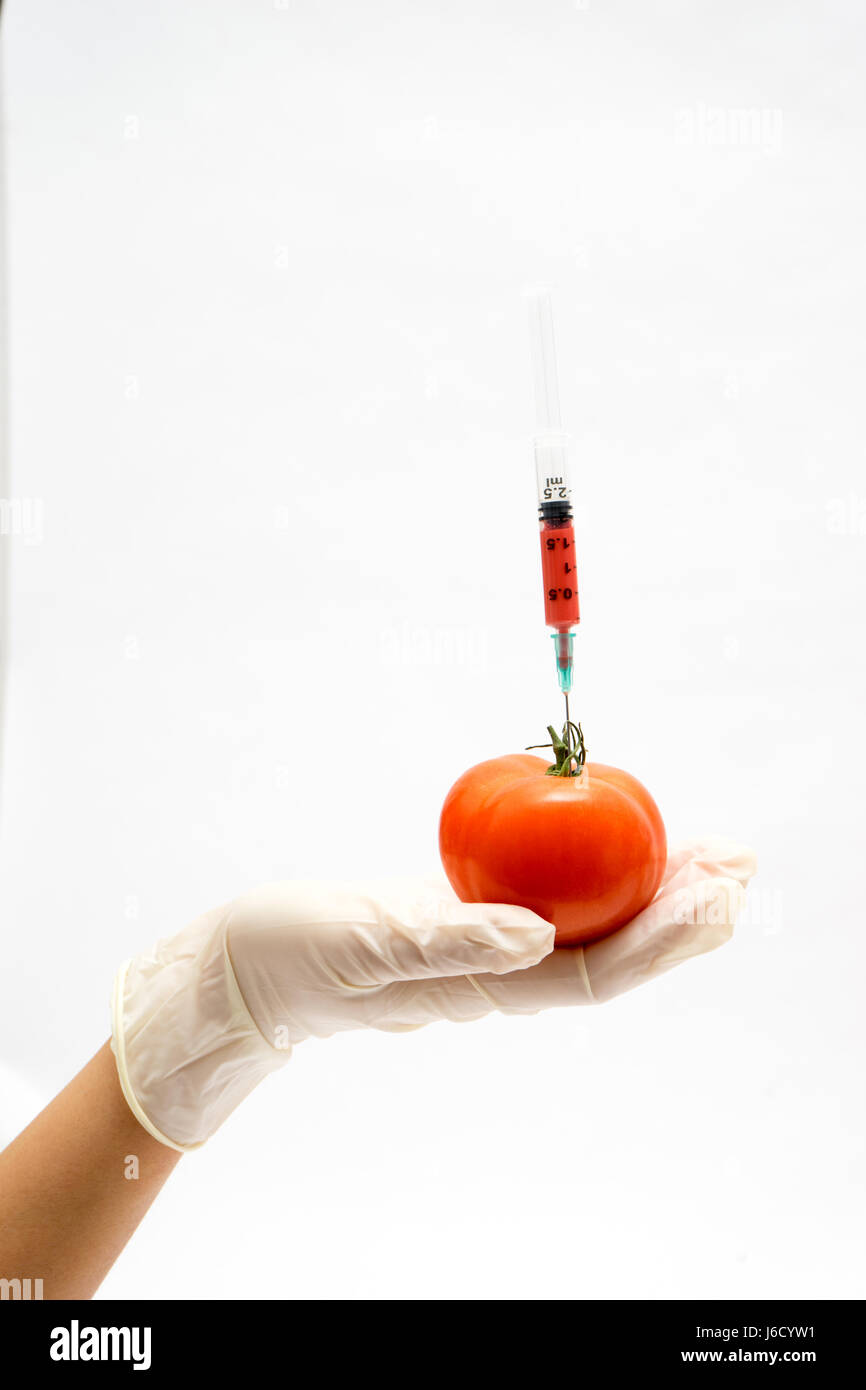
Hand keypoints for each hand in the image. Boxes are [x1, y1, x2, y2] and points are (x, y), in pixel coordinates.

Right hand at [112, 837, 754, 1150]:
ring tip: (709, 856)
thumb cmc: (300, 954)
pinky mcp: (473, 922)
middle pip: (614, 954)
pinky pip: (555, 903)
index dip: (664, 937)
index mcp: (487, 990)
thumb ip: (449, 942)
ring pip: (592, 928)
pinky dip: (599, 876)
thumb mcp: (367, 943)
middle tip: (741, 863)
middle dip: (683, 915)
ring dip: (655, 896)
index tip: (715, 891)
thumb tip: (537, 935)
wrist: (251, 963)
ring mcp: (491, 952)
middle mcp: (503, 977)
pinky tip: (622, 846)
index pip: (598, 973)